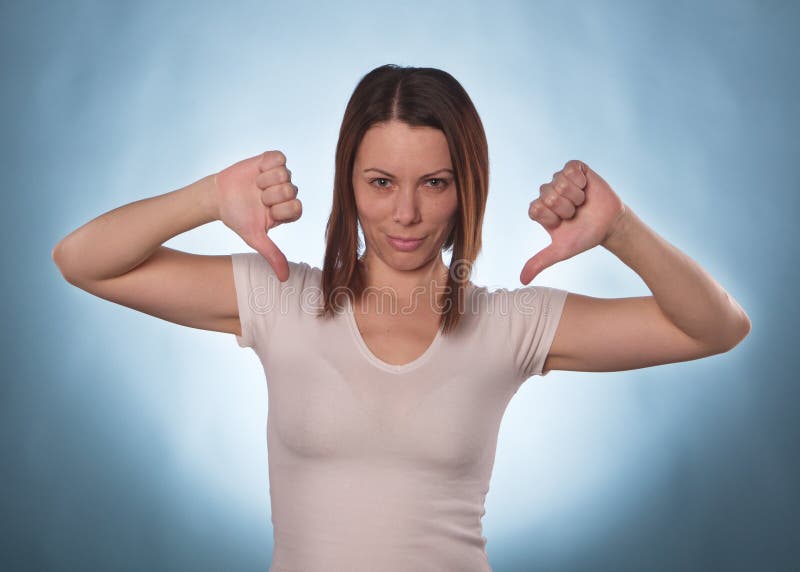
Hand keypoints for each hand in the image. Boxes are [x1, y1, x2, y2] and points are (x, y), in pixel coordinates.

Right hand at [214, 150, 301, 281]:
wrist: (219, 198)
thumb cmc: (238, 219)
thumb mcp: (255, 237)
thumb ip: (273, 255)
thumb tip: (285, 279)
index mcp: (288, 211)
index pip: (297, 208)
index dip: (279, 209)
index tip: (265, 212)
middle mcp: (288, 193)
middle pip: (291, 190)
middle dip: (269, 196)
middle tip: (257, 198)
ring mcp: (281, 176)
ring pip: (285, 173)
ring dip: (265, 181)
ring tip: (255, 186)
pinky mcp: (271, 160)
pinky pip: (279, 157)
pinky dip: (266, 165)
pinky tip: (257, 171)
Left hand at [520, 159, 626, 284]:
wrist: (609, 225)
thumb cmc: (584, 237)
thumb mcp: (561, 251)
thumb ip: (539, 262)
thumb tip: (522, 280)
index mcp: (539, 210)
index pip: (536, 208)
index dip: (553, 217)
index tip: (563, 223)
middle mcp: (546, 193)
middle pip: (548, 196)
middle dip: (566, 208)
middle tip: (575, 213)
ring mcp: (559, 179)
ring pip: (559, 183)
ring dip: (575, 196)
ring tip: (582, 202)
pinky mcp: (574, 168)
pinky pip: (569, 168)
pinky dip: (580, 180)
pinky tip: (585, 188)